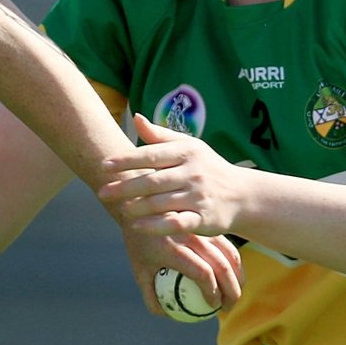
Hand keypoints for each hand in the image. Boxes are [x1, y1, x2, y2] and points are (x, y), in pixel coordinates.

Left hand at [98, 114, 245, 237]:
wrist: (243, 195)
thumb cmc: (207, 167)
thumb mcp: (189, 146)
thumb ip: (159, 135)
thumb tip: (136, 117)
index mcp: (186, 152)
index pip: (151, 155)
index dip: (126, 160)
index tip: (105, 166)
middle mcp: (192, 173)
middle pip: (152, 181)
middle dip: (125, 187)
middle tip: (102, 192)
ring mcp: (199, 196)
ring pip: (161, 203)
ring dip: (137, 207)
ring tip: (119, 209)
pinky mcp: (204, 218)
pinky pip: (177, 223)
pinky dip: (156, 226)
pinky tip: (138, 227)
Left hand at [119, 228, 242, 316]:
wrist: (142, 207)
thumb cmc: (139, 243)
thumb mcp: (139, 269)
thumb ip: (151, 295)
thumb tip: (168, 315)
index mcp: (172, 249)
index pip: (202, 273)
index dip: (211, 292)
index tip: (212, 306)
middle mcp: (190, 238)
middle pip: (221, 266)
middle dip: (231, 291)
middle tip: (227, 308)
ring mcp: (202, 231)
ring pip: (230, 255)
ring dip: (238, 278)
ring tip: (234, 295)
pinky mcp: (208, 227)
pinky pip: (229, 247)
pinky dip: (236, 264)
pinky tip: (235, 278)